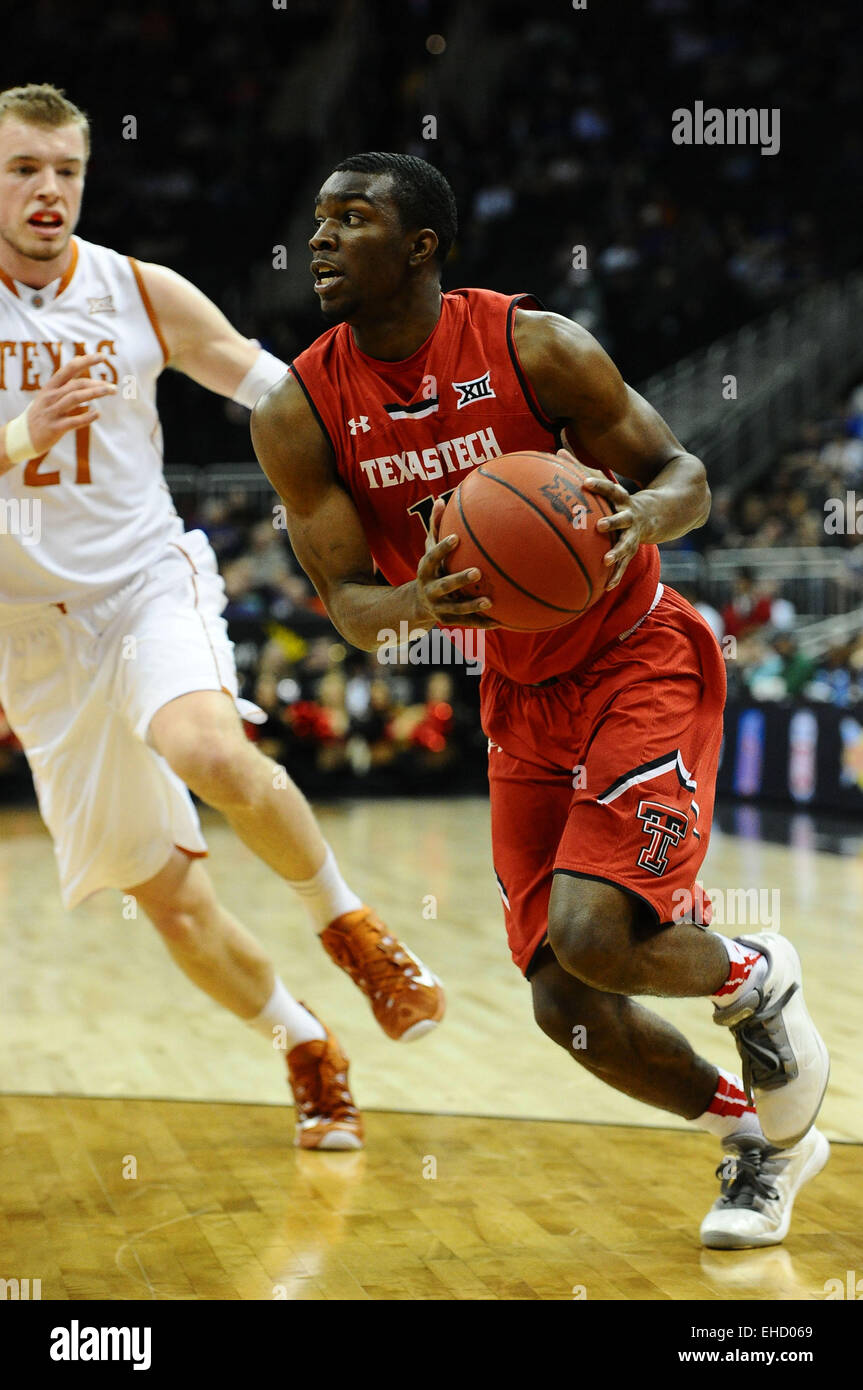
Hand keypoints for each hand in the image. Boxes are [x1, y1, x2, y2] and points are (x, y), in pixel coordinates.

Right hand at [25, 354, 117, 454]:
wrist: (22, 436)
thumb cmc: (41, 414)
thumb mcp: (48, 396)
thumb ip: (65, 386)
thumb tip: (84, 370)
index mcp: (50, 387)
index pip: (70, 368)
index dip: (86, 361)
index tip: (103, 356)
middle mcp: (51, 396)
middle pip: (77, 384)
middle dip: (97, 383)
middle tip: (113, 387)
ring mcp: (52, 412)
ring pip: (75, 398)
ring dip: (95, 393)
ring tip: (110, 392)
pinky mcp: (55, 428)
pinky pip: (73, 421)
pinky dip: (86, 417)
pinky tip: (98, 414)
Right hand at [414, 496, 499, 627]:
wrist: (418, 604)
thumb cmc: (431, 568)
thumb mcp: (429, 549)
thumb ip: (435, 527)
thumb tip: (441, 500)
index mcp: (426, 570)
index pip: (432, 557)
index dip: (442, 548)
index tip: (456, 537)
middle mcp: (430, 589)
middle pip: (444, 585)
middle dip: (459, 579)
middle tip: (478, 572)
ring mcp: (439, 607)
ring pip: (456, 608)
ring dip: (472, 605)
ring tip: (490, 601)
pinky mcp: (448, 621)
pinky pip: (468, 623)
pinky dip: (482, 622)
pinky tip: (501, 621)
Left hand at [557, 448, 651, 591]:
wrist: (657, 514)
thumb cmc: (618, 498)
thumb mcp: (604, 484)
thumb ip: (581, 468)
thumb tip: (556, 449)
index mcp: (620, 499)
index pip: (610, 489)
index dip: (598, 485)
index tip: (585, 482)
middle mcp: (629, 516)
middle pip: (622, 518)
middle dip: (612, 521)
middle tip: (600, 525)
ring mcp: (633, 534)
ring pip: (626, 544)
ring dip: (617, 552)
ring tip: (607, 561)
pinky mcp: (632, 550)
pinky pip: (624, 565)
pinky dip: (616, 575)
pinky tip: (607, 586)